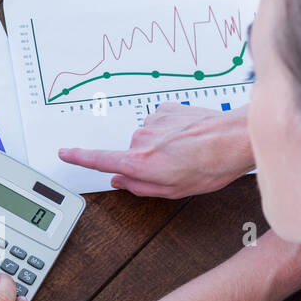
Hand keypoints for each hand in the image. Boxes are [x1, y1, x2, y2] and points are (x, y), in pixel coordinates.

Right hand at [57, 103, 253, 197]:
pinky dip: (171, 132)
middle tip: (174, 170)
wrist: (235, 138)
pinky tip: (189, 138)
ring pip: (148, 140)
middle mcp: (141, 139)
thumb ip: (140, 187)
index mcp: (140, 163)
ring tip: (188, 154)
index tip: (64, 152)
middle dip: (147, 163)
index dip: (79, 157)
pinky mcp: (166, 109)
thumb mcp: (173, 191)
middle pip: (131, 154)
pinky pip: (160, 124)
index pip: (99, 159)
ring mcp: (153, 121)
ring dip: (162, 147)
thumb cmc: (211, 167)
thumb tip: (120, 181)